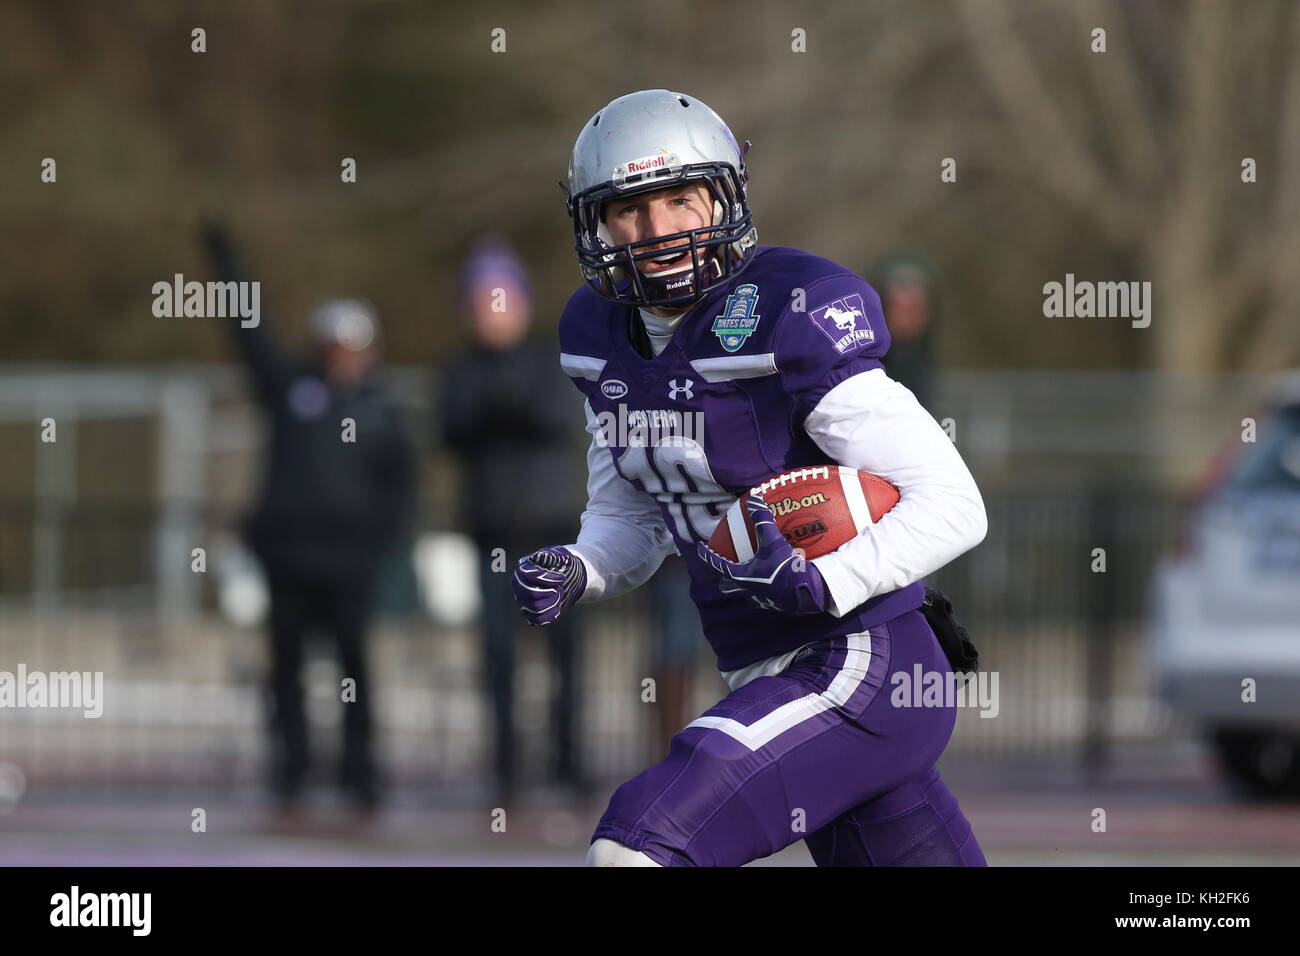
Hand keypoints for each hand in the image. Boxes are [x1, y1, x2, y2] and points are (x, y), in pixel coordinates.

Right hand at [512, 546, 586, 625]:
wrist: (564, 577)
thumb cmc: (560, 564)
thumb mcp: (559, 557)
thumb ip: (550, 557)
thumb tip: (538, 557)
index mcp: (522, 568)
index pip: (529, 577)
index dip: (547, 579)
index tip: (562, 577)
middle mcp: (518, 585)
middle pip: (531, 594)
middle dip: (551, 592)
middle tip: (560, 588)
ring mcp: (522, 599)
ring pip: (535, 608)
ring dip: (552, 603)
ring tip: (559, 595)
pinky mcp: (529, 612)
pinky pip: (537, 620)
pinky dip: (550, 615)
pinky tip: (558, 607)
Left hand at [696, 495, 827, 614]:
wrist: (805, 594)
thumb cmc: (784, 570)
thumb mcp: (772, 542)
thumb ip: (762, 521)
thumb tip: (754, 500)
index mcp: (741, 577)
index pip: (718, 564)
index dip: (708, 554)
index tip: (699, 547)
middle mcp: (748, 590)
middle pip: (728, 586)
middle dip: (726, 577)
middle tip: (728, 566)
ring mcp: (761, 599)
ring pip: (748, 591)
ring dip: (748, 581)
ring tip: (755, 570)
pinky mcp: (776, 603)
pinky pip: (768, 593)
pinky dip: (769, 584)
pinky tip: (779, 576)